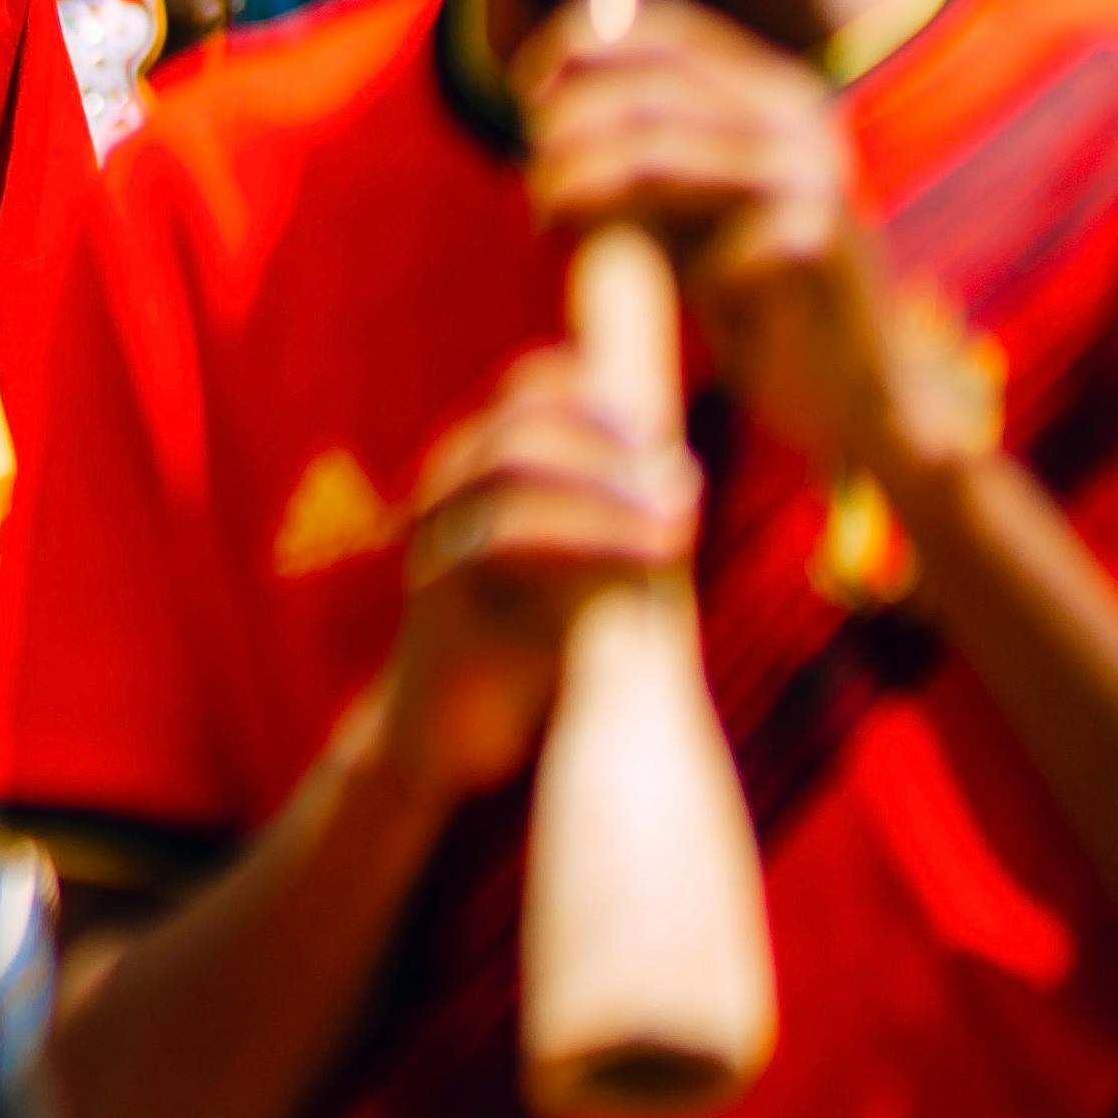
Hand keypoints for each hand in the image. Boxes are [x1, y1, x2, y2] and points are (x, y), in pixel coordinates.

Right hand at [366, 343, 695, 813]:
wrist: (450, 729)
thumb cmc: (523, 640)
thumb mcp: (568, 562)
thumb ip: (601, 512)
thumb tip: (679, 469)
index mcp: (476, 465)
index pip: (531, 388)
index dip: (598, 397)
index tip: (663, 435)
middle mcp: (446, 488)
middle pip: (524, 422)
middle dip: (611, 446)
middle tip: (683, 484)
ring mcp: (434, 533)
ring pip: (512, 470)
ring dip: (605, 491)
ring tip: (677, 525)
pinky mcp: (436, 589)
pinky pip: (504, 538)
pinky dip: (582, 538)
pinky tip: (643, 562)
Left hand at [520, 0, 962, 480]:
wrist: (850, 384)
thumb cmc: (747, 287)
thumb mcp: (678, 202)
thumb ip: (630, 146)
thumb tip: (538, 90)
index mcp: (772, 90)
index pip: (664, 27)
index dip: (580, 44)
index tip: (526, 89)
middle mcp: (801, 117)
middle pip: (646, 88)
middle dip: (566, 127)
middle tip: (534, 182)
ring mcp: (815, 176)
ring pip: (658, 155)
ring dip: (582, 185)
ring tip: (548, 218)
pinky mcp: (818, 243)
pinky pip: (696, 239)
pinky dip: (648, 260)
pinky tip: (639, 287)